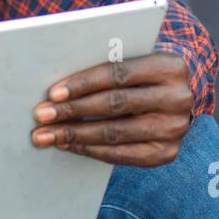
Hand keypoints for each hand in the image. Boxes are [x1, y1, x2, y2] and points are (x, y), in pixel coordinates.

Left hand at [30, 52, 193, 165]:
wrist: (177, 99)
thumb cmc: (143, 76)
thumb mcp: (136, 62)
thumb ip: (108, 67)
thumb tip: (59, 87)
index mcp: (169, 67)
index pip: (118, 74)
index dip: (83, 83)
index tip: (52, 93)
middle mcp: (177, 98)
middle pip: (114, 104)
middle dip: (72, 111)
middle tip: (41, 116)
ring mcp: (174, 129)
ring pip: (114, 133)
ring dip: (74, 135)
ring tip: (46, 135)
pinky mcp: (166, 153)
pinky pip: (121, 155)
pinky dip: (90, 150)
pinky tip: (68, 145)